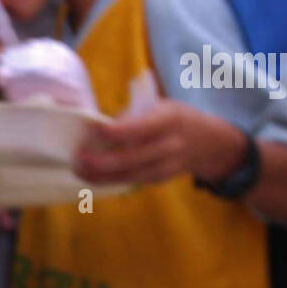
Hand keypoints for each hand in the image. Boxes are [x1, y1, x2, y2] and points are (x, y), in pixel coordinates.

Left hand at [74, 100, 248, 186]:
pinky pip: (134, 181)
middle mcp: (170, 144)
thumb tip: (98, 128)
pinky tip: (93, 179)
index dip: (118, 131)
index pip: (141, 127)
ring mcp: (168, 165)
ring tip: (80, 172)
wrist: (207, 142)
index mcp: (169, 118)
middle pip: (134, 157)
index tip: (95, 130)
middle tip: (79, 159)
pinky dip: (112, 181)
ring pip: (132, 175)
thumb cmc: (172, 118)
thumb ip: (133, 116)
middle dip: (103, 161)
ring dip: (103, 176)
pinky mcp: (162, 178)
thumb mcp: (159, 106)